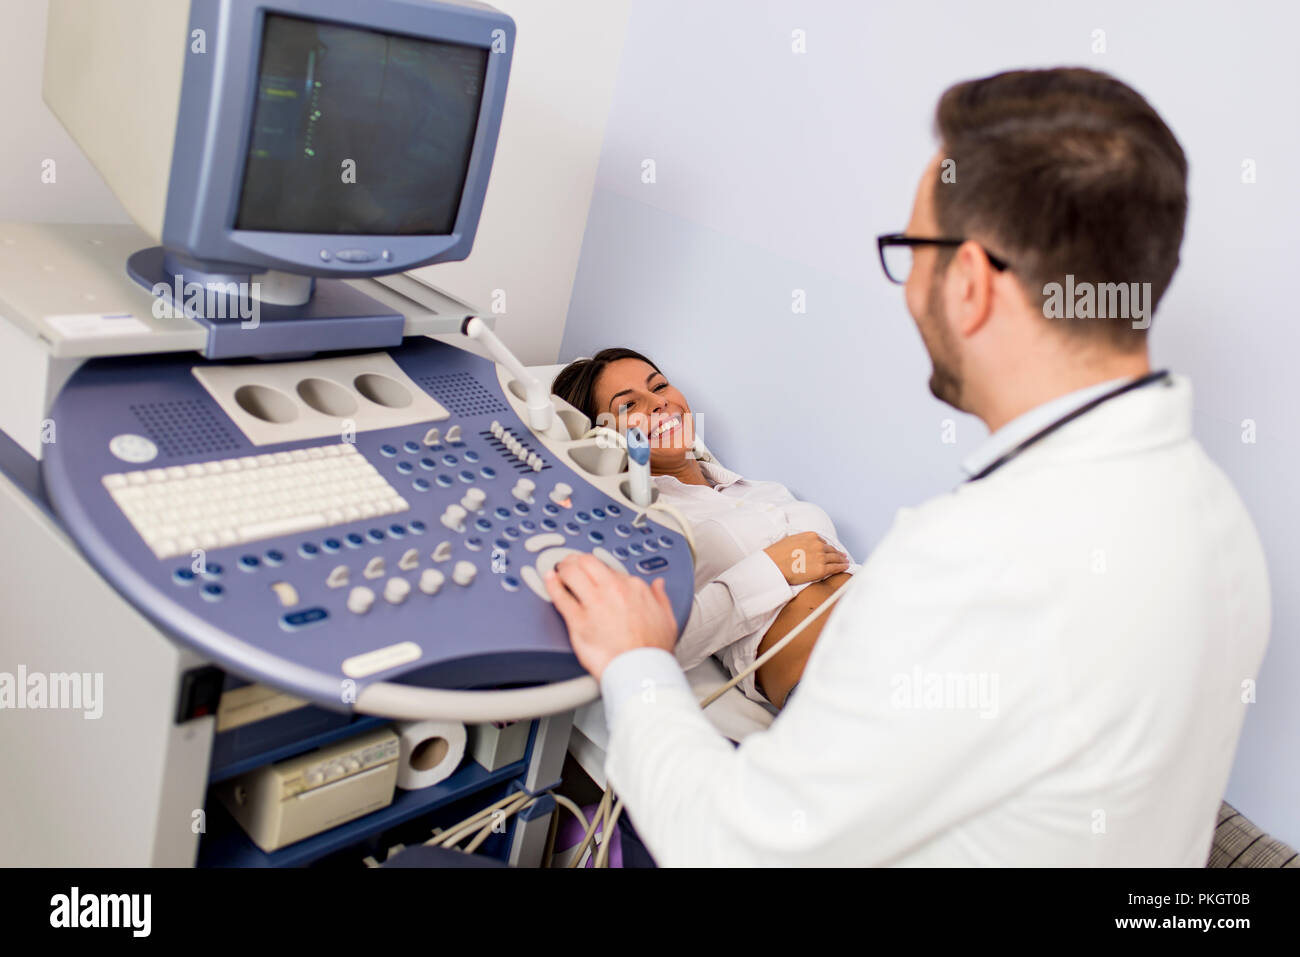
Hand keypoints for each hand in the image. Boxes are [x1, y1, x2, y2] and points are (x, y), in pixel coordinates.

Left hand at [544, 553, 677, 679]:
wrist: (642, 671)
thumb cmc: (653, 650)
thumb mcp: (667, 618)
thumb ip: (660, 597)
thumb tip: (658, 585)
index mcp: (634, 587)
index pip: (611, 569)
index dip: (600, 572)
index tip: (597, 575)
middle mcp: (613, 590)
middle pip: (588, 562)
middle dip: (578, 561)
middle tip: (571, 564)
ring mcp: (594, 603)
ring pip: (572, 572)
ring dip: (564, 569)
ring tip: (560, 571)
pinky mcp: (578, 620)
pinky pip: (560, 596)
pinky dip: (552, 585)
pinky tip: (549, 580)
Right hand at [763, 531, 849, 584]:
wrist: (774, 566)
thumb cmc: (777, 555)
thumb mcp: (790, 540)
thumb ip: (801, 540)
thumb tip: (804, 545)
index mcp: (811, 536)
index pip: (823, 542)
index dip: (827, 547)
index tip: (830, 550)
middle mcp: (818, 544)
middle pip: (831, 550)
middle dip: (837, 553)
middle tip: (842, 556)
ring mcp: (821, 557)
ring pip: (836, 558)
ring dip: (842, 560)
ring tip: (845, 561)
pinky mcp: (822, 569)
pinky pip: (836, 567)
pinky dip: (842, 567)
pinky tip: (845, 567)